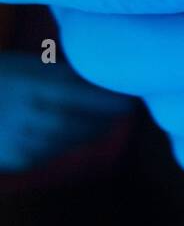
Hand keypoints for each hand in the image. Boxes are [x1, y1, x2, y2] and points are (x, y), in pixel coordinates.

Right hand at [0, 52, 133, 171]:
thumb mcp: (24, 66)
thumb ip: (61, 75)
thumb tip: (106, 81)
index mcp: (23, 84)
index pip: (74, 94)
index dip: (105, 101)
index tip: (128, 100)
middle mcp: (19, 113)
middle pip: (73, 123)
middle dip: (103, 120)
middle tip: (123, 113)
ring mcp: (13, 139)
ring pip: (65, 142)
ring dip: (90, 133)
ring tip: (105, 123)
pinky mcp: (13, 159)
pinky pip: (49, 153)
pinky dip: (67, 144)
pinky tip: (75, 135)